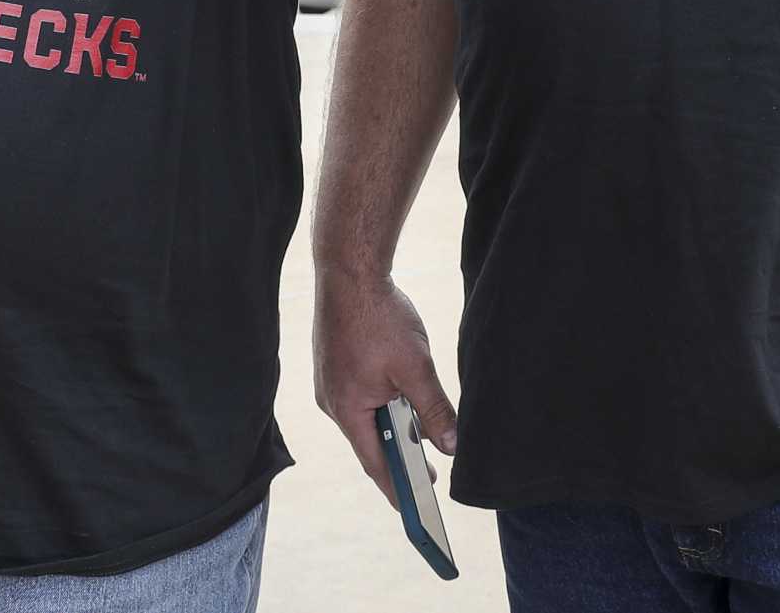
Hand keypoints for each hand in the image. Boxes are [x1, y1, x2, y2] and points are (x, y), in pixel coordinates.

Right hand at [314, 268, 458, 505]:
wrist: (348, 268)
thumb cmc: (378, 316)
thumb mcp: (416, 367)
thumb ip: (434, 410)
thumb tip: (450, 447)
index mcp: (347, 409)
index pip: (374, 464)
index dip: (397, 488)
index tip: (416, 510)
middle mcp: (332, 399)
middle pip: (369, 440)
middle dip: (397, 455)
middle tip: (426, 473)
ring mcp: (330, 379)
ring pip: (365, 415)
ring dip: (390, 424)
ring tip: (419, 431)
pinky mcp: (333, 362)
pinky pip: (358, 394)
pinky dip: (380, 402)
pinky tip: (399, 393)